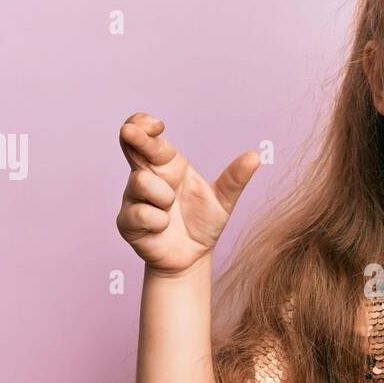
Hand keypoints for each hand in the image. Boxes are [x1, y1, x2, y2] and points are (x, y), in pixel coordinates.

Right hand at [115, 112, 260, 277]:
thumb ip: (235, 179)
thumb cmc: (203, 223)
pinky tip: (163, 227)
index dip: (145, 125)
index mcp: (168, 164)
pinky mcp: (127, 221)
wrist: (192, 257)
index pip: (149, 137)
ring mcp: (134, 197)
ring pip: (141, 182)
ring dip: (163, 196)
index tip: (158, 125)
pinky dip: (157, 221)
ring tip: (171, 209)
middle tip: (131, 130)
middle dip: (132, 135)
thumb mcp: (223, 201)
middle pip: (131, 146)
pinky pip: (140, 213)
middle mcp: (147, 176)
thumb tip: (256, 156)